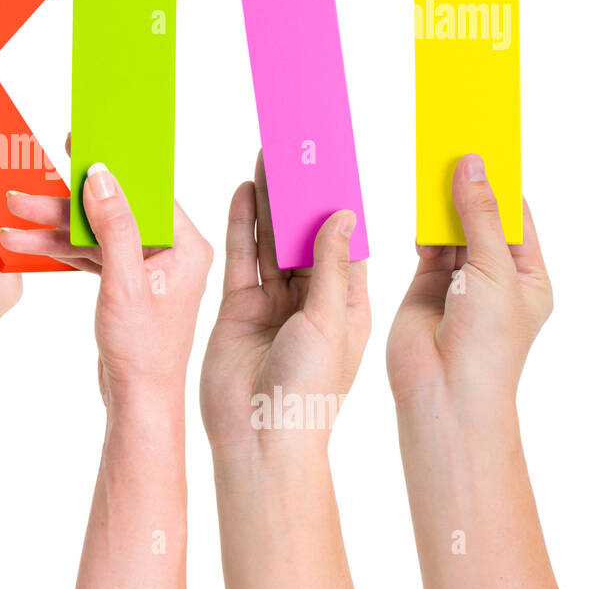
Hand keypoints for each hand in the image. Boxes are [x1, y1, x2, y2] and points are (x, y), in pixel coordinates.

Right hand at [0, 157, 212, 406]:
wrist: (137, 403)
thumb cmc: (143, 352)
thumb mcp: (125, 284)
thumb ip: (114, 227)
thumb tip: (100, 175)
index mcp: (186, 245)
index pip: (145, 190)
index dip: (109, 166)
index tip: (77, 143)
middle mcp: (170, 251)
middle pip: (113, 208)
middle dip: (66, 203)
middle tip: (26, 191)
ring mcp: (146, 268)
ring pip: (95, 232)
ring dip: (54, 227)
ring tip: (13, 217)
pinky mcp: (126, 283)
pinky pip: (91, 254)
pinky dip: (61, 249)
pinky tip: (27, 241)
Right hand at [199, 152, 368, 459]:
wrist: (259, 440)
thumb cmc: (310, 393)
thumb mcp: (332, 323)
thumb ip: (333, 268)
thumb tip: (342, 215)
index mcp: (350, 304)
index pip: (350, 242)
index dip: (344, 204)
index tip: (340, 164)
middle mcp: (313, 300)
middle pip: (307, 234)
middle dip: (302, 194)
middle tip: (298, 149)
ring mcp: (274, 304)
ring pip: (272, 241)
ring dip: (271, 201)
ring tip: (267, 156)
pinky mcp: (238, 308)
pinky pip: (242, 258)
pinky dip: (241, 225)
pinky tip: (242, 192)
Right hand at [386, 153, 550, 421]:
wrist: (446, 390)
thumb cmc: (487, 344)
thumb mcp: (493, 269)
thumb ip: (479, 215)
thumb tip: (472, 166)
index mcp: (527, 277)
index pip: (516, 218)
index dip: (500, 184)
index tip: (485, 148)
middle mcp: (494, 278)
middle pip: (481, 220)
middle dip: (469, 189)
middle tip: (453, 149)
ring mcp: (459, 283)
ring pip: (452, 230)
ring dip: (442, 204)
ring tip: (432, 168)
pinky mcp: (424, 287)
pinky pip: (426, 246)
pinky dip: (422, 227)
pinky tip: (418, 209)